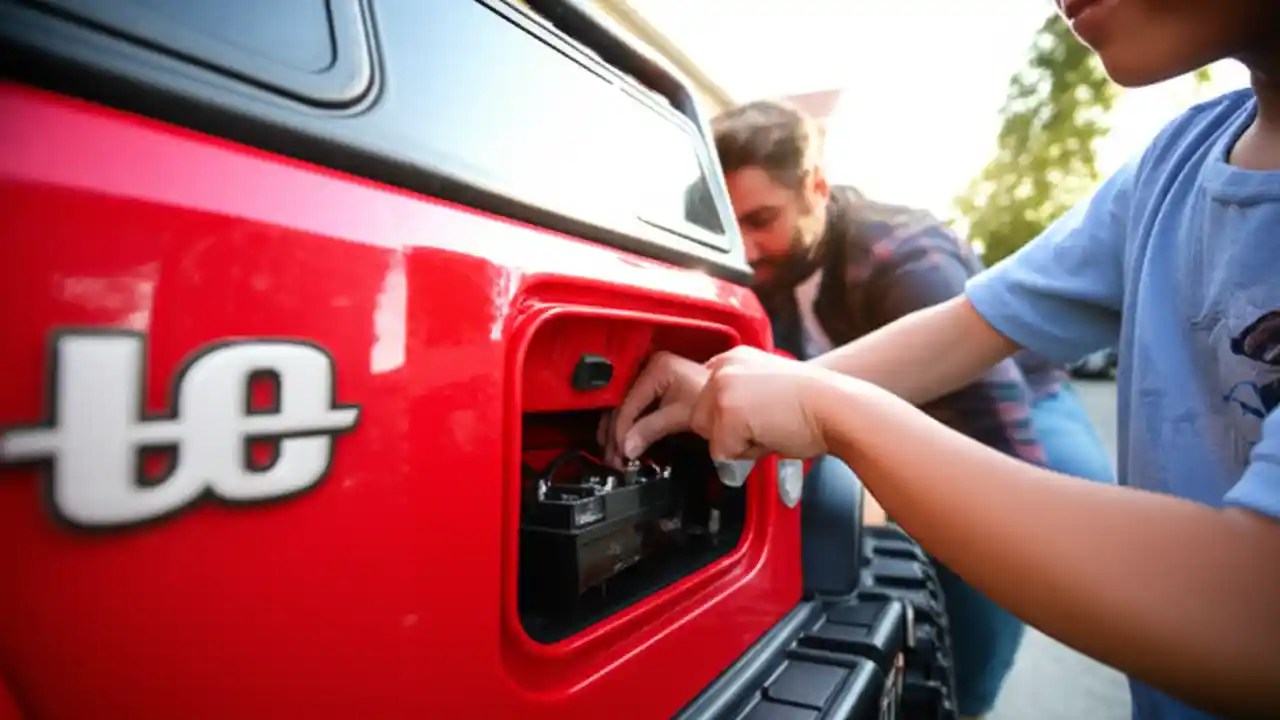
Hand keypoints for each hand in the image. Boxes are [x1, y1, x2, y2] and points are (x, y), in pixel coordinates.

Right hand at [599, 350, 708, 466]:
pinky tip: (623, 443)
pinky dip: (628, 428)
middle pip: (621, 405)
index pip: (628, 402)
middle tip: (613, 458)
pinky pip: (633, 409)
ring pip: (624, 408)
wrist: (729, 395)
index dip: (621, 430)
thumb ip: (651, 429)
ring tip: (615, 456)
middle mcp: (648, 368)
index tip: (619, 451)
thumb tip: (628, 448)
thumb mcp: (680, 415)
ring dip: (618, 433)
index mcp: (655, 368)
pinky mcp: (652, 389)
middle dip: (616, 434)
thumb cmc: (711, 398)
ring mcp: (649, 377)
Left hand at [690, 346, 834, 460]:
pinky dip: (746, 455)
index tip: (757, 416)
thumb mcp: (766, 387)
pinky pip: (722, 453)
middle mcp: (722, 368)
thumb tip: (720, 429)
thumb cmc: (813, 405)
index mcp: (731, 358)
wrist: (838, 409)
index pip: (706, 400)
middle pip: (700, 419)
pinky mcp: (728, 412)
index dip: (729, 419)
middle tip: (766, 425)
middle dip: (729, 433)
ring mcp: (723, 388)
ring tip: (769, 429)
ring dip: (736, 444)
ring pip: (709, 437)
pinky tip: (771, 436)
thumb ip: (739, 398)